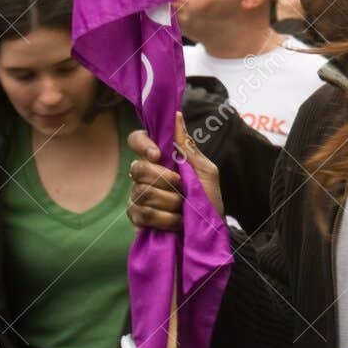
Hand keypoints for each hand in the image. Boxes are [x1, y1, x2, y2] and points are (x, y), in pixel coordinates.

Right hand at [128, 113, 223, 230]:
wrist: (210, 231)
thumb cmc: (209, 198)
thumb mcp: (205, 171)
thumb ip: (187, 148)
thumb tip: (176, 116)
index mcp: (160, 159)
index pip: (137, 140)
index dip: (143, 145)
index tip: (158, 155)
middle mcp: (144, 175)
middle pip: (137, 168)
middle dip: (165, 181)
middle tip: (182, 188)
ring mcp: (137, 196)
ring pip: (141, 192)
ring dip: (170, 202)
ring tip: (184, 208)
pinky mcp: (136, 217)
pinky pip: (142, 213)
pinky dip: (165, 219)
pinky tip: (177, 221)